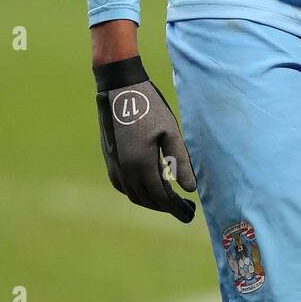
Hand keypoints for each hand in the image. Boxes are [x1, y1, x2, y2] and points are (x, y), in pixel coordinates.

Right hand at [94, 54, 196, 220]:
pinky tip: (149, 186)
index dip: (175, 209)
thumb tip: (190, 189)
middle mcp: (124, 169)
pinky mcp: (109, 158)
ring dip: (151, 200)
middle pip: (146, 199)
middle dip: (166, 207)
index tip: (190, 214)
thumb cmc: (149, 106)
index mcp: (141, 164)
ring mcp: (114, 164)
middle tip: (185, 209)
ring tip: (170, 200)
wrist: (120, 87)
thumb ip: (181, 162)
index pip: (160, 197)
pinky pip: (122, 184)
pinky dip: (137, 191)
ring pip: (133, 194)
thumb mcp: (170, 132)